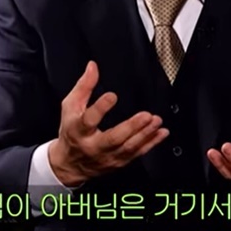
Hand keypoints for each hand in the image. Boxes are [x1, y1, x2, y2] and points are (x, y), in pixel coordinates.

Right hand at [48, 61, 169, 185]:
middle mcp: (93, 146)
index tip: (112, 96)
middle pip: (113, 139)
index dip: (100, 108)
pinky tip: (161, 133)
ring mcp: (108, 156)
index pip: (88, 120)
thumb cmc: (71, 132)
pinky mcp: (119, 162)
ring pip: (128, 147)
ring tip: (156, 121)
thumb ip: (83, 86)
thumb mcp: (70, 106)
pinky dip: (151, 144)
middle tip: (146, 115)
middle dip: (131, 127)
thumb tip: (92, 67)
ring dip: (145, 134)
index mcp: (79, 131)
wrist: (69, 164)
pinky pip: (137, 154)